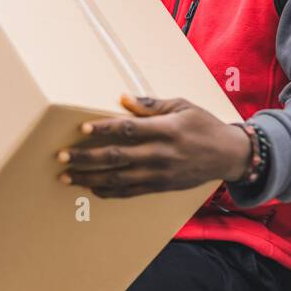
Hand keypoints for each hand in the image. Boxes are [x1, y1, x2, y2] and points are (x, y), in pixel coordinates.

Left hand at [56, 93, 252, 198]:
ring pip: (118, 179)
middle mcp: (160, 154)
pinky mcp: (160, 186)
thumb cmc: (204, 125)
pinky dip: (109, 192)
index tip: (82, 129)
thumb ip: (152, 104)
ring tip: (67, 177)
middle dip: (86, 158)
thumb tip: (123, 98)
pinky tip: (91, 188)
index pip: (128, 129)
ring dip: (90, 178)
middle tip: (61, 157)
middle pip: (116, 157)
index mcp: (165, 130)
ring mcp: (159, 174)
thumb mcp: (182, 106)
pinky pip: (129, 192)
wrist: (228, 156)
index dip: (104, 129)